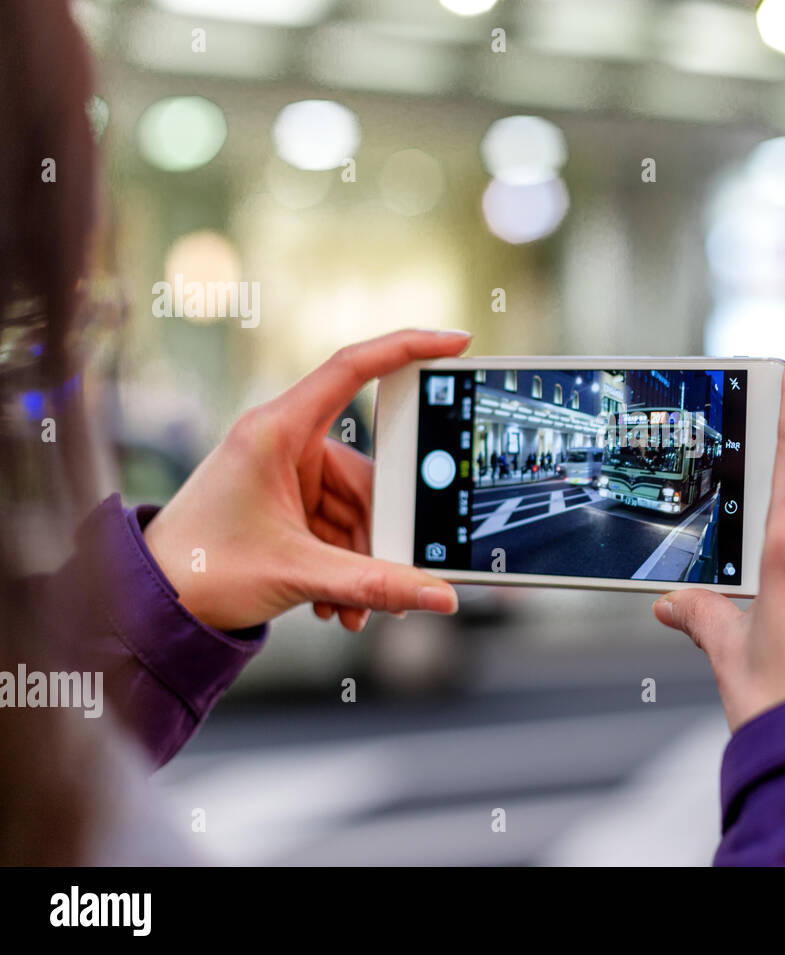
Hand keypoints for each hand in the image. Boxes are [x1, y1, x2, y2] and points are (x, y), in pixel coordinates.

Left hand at [142, 328, 469, 632]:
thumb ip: (376, 585)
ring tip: (352, 606)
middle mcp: (285, 444)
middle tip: (392, 578)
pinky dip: (345, 564)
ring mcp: (288, 474)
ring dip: (362, 562)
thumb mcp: (298, 575)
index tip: (454, 342)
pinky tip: (336, 602)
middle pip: (369, 472)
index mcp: (278, 432)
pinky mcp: (289, 503)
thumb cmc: (200, 571)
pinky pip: (339, 526)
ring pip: (357, 509)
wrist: (152, 605)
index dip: (407, 348)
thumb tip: (437, 594)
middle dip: (382, 535)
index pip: (351, 368)